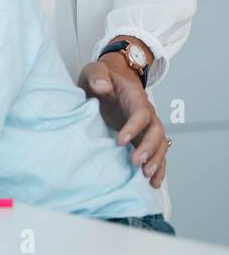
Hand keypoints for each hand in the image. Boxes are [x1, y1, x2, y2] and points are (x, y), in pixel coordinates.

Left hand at [80, 51, 167, 187]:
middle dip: (149, 148)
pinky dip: (158, 168)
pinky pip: (156, 153)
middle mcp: (146, 114)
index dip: (134, 127)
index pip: (141, 114)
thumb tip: (102, 86)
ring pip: (160, 145)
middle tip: (137, 163)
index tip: (121, 141)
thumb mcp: (95, 71)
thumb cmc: (101, 77)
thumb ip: (97, 76)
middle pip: (155, 132)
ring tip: (147, 176)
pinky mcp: (141, 138)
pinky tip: (153, 183)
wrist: (107, 80)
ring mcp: (145, 127)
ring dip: (156, 161)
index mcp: (135, 98)